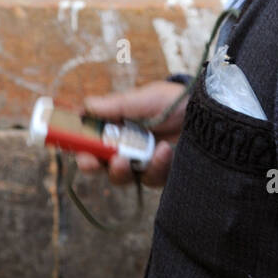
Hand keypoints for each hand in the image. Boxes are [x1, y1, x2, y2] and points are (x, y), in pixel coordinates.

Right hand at [73, 80, 188, 187]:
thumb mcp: (144, 98)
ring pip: (121, 177)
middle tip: (92, 161)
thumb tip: (86, 106)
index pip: (88, 140)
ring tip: (129, 157)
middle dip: (91, 165)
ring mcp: (142, 163)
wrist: (207, 112)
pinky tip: (165, 151)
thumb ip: (116, 105)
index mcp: (115, 127)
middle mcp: (125, 148)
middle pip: (99, 165)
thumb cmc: (173, 101)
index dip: (76, 146)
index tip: (69, 147)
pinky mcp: (161, 175)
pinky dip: (155, 167)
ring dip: (121, 169)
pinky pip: (150, 179)